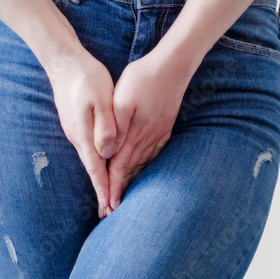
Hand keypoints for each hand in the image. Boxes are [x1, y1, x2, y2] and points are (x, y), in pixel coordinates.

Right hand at [44, 46, 117, 218]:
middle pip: (92, 169)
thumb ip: (106, 126)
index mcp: (85, 134)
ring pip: (89, 160)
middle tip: (109, 212)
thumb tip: (108, 152)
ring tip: (107, 194)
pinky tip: (101, 165)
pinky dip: (96, 163)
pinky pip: (88, 149)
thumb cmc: (86, 78)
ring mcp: (74, 130)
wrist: (63, 61)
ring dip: (98, 178)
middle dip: (101, 190)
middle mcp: (77, 137)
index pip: (97, 169)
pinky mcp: (75, 123)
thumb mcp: (101, 99)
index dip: (104, 189)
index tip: (111, 208)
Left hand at [103, 48, 194, 215]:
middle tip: (114, 212)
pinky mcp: (165, 127)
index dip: (112, 187)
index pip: (119, 166)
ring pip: (144, 163)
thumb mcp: (121, 99)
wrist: (172, 66)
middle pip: (131, 170)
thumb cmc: (142, 78)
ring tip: (128, 198)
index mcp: (134, 132)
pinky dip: (147, 166)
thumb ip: (114, 127)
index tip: (108, 206)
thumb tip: (107, 153)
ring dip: (135, 182)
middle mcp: (148, 137)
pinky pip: (155, 153)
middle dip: (122, 191)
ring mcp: (159, 133)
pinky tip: (144, 171)